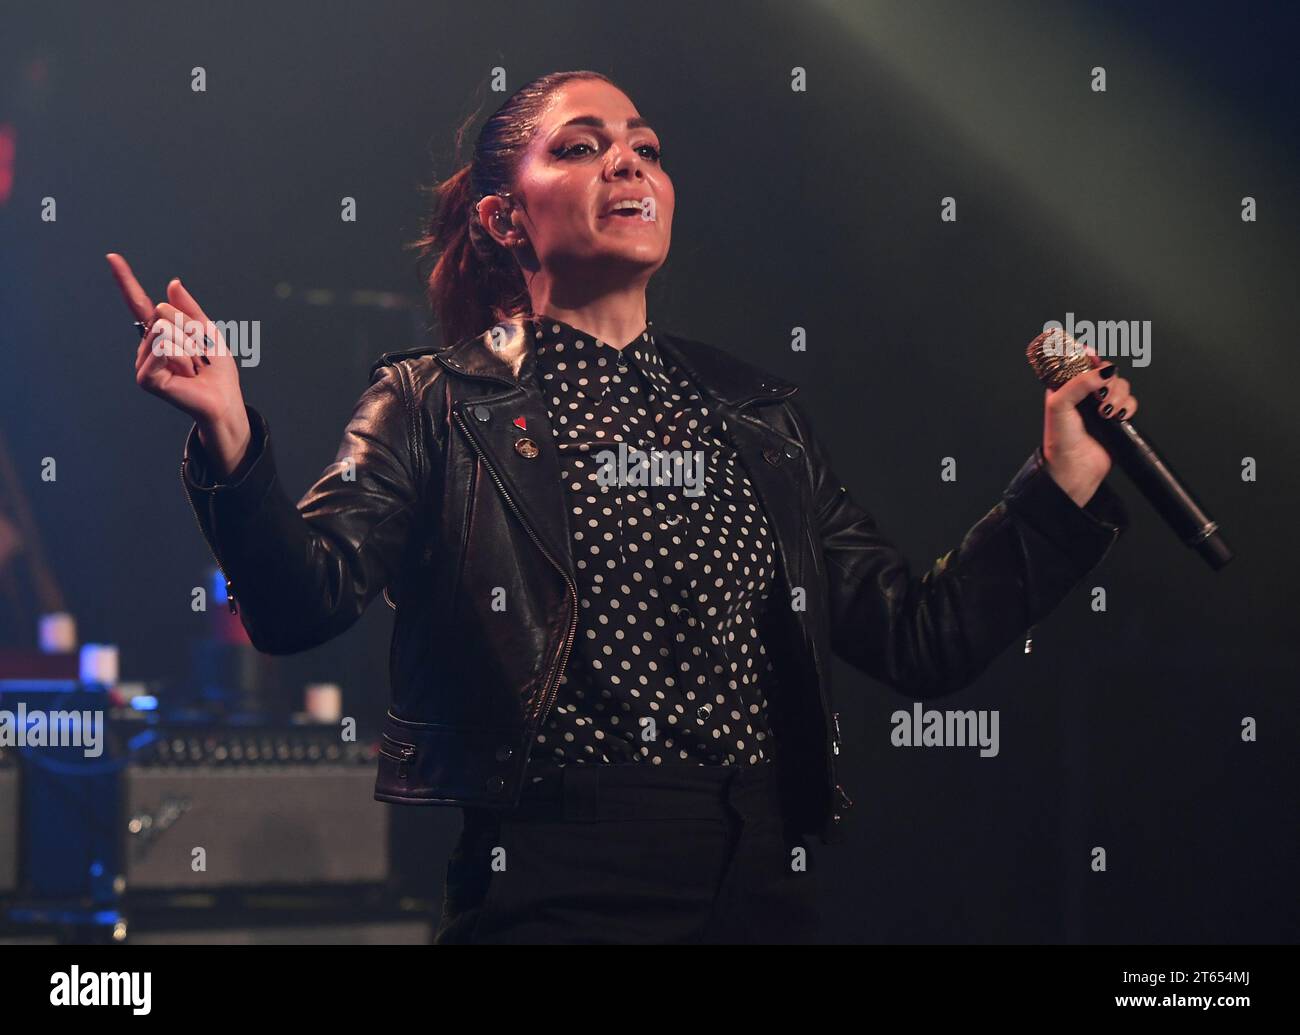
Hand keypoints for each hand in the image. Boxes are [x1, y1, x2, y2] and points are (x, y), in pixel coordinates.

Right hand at [108, 253, 251, 474]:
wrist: (224, 399)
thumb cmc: (217, 371)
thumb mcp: (208, 332)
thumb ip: (190, 309)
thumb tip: (172, 282)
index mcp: (160, 334)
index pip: (140, 304)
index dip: (126, 280)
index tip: (112, 257)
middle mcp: (148, 346)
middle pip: (163, 312)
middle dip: (190, 330)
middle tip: (198, 355)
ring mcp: (144, 362)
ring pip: (164, 329)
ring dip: (189, 347)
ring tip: (193, 367)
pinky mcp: (146, 377)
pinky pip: (162, 347)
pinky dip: (182, 357)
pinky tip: (186, 374)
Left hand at [1041, 355, 1138, 507]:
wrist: (1074, 469)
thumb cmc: (1060, 440)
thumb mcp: (1060, 405)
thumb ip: (1078, 383)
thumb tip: (1102, 371)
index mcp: (1066, 387)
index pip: (1081, 362)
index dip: (1090, 357)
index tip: (1094, 359)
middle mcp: (1084, 394)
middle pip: (1107, 371)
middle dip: (1108, 381)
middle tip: (1099, 398)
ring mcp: (1101, 405)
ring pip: (1120, 385)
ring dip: (1118, 396)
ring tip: (1106, 412)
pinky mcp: (1116, 418)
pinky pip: (1130, 401)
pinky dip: (1128, 407)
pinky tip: (1118, 417)